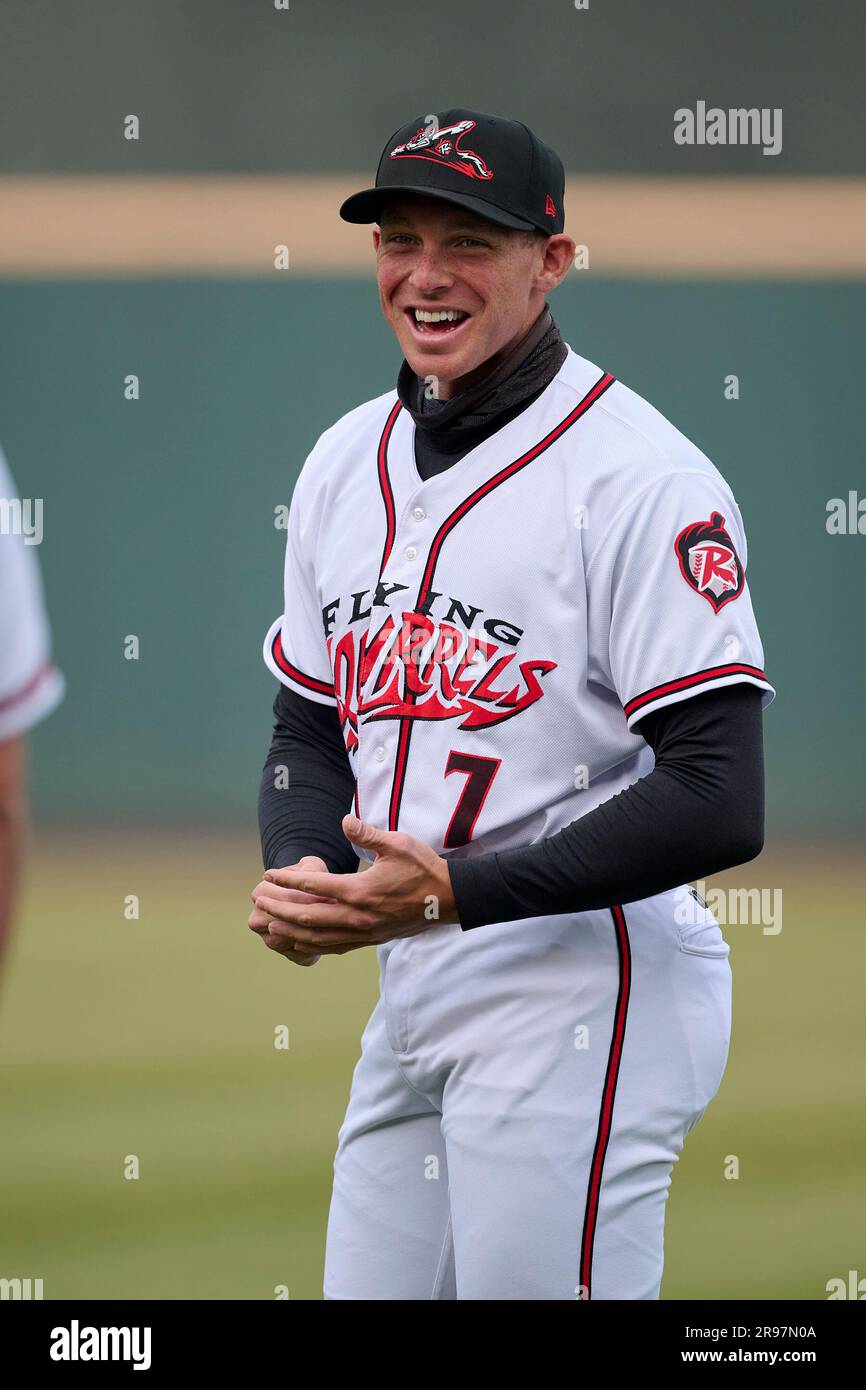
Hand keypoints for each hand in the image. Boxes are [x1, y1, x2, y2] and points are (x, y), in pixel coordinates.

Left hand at [252, 815, 458, 955]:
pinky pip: (333, 947)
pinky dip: (310, 945)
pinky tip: (297, 941)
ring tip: (268, 925)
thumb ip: (367, 833)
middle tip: (258, 901)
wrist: (448, 900)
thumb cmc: (423, 868)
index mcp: (361, 890)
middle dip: (279, 909)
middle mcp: (357, 916)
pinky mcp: (369, 941)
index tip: (269, 873)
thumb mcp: (397, 843)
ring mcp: (362, 933)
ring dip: (289, 931)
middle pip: (307, 916)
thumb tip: (344, 820)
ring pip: (316, 937)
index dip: (289, 879)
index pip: (315, 885)